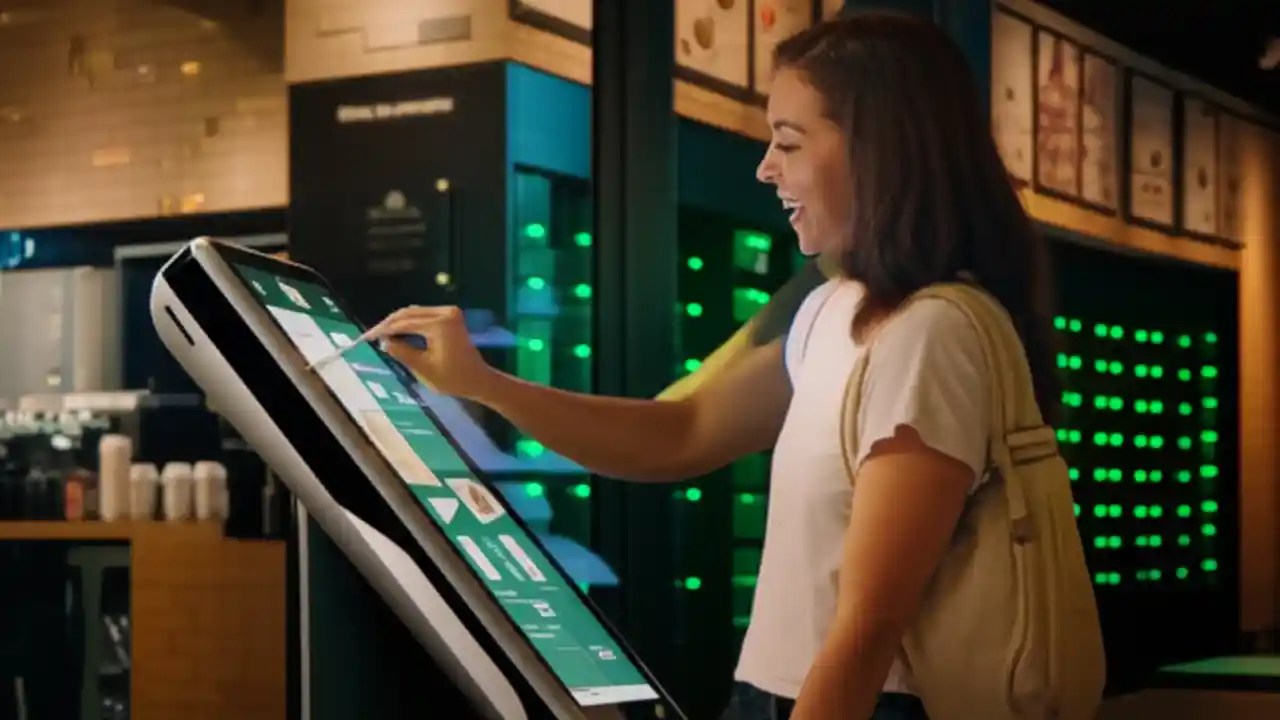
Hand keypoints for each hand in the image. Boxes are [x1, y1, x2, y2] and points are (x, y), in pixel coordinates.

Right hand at [365, 306, 495, 399]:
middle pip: (409, 313)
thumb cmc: (453, 378)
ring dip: (398, 322)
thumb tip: (383, 342)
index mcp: (440, 325)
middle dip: (389, 324)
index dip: (384, 330)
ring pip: (415, 312)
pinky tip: (397, 332)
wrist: (478, 379)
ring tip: (380, 335)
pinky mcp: (450, 316)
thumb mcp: (423, 368)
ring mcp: (449, 312)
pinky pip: (424, 316)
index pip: (404, 323)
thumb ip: (402, 353)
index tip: (366, 337)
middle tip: (370, 335)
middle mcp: (445, 312)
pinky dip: (410, 323)